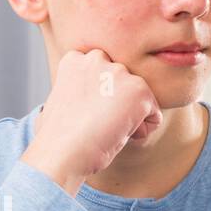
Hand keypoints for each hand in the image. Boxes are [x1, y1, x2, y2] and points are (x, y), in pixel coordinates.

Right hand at [21, 48, 160, 195]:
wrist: (62, 152)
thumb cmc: (57, 138)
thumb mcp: (61, 101)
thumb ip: (79, 89)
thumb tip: (89, 100)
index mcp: (75, 59)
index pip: (102, 76)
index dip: (97, 100)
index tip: (83, 115)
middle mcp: (98, 58)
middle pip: (123, 84)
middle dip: (117, 104)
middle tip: (95, 123)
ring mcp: (120, 72)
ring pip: (139, 98)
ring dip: (129, 116)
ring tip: (104, 128)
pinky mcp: (139, 90)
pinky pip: (153, 115)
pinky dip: (141, 130)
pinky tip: (117, 134)